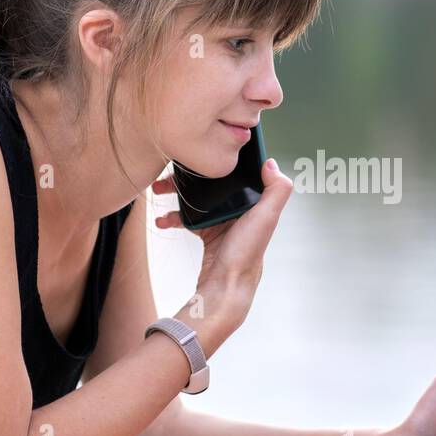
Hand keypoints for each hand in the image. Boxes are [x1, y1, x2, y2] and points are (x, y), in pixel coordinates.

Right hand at [152, 158, 292, 331]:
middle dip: (190, 175)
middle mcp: (239, 208)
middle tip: (170, 171)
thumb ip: (277, 190)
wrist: (225, 286)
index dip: (222, 160)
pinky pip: (188, 218)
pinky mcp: (207, 233)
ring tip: (158, 190)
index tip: (203, 149)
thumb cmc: (247, 252)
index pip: (238, 172)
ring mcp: (222, 220)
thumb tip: (270, 162)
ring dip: (177, 193)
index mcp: (254, 201)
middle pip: (213, 182)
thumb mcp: (267, 218)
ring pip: (197, 197)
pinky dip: (174, 217)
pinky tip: (162, 220)